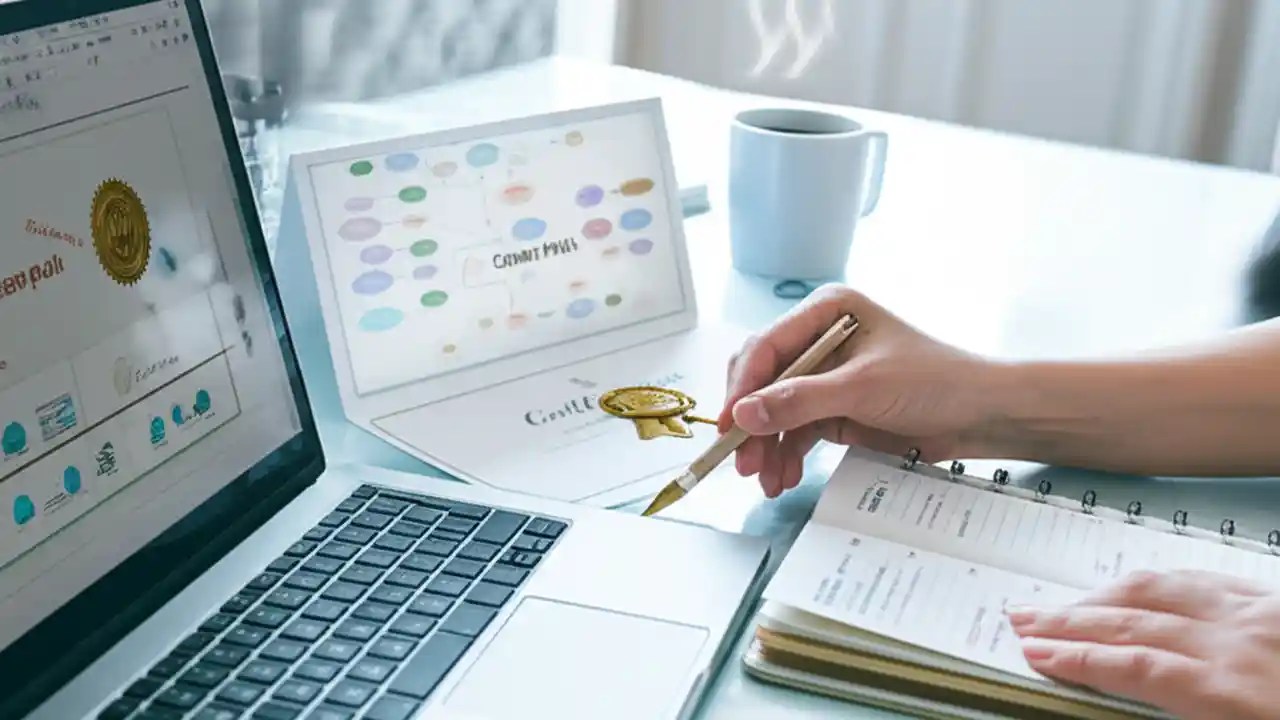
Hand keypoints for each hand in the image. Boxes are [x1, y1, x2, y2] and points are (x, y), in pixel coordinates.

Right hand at [718, 284, 999, 497]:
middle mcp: (819, 338)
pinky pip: (795, 430)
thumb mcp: (862, 388)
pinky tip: (783, 476)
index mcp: (826, 311)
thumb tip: (743, 414)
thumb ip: (799, 400)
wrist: (983, 416)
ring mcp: (825, 375)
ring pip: (775, 410)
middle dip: (751, 423)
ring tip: (765, 479)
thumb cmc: (936, 382)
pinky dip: (786, 454)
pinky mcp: (834, 408)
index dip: (742, 388)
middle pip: (763, 380)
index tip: (728, 426)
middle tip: (741, 461)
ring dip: (766, 445)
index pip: (766, 347)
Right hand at [1008, 569, 1279, 719]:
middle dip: (1069, 620)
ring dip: (1102, 594)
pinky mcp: (1274, 598)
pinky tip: (1137, 586)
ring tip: (1063, 604)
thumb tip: (1123, 689)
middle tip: (1022, 619)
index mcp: (1231, 690)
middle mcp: (1237, 641)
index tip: (1032, 653)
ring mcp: (1258, 613)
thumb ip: (1181, 712)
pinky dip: (1157, 581)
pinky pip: (1202, 577)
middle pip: (1134, 622)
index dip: (1077, 659)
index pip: (1133, 667)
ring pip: (1161, 588)